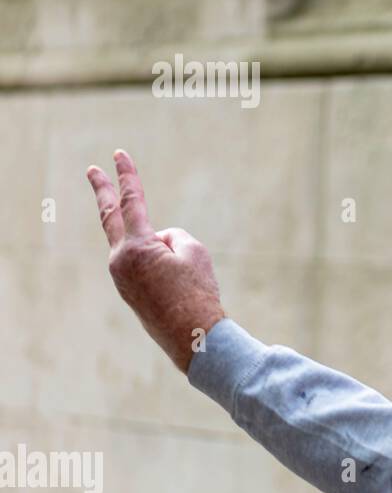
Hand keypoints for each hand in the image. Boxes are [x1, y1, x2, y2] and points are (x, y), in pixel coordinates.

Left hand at [86, 150, 224, 373]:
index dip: (127, 176)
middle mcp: (119, 260)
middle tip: (92, 170)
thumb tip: (158, 242)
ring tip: (186, 277)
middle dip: (103, 190)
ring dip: (166, 252)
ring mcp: (120, 277)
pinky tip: (178, 286)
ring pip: (143, 248)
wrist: (193, 336)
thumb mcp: (194, 251)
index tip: (119, 155)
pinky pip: (146, 265)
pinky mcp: (127, 289)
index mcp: (135, 247)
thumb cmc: (198, 291)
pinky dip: (162, 265)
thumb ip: (171, 236)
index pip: (130, 202)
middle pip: (110, 217)